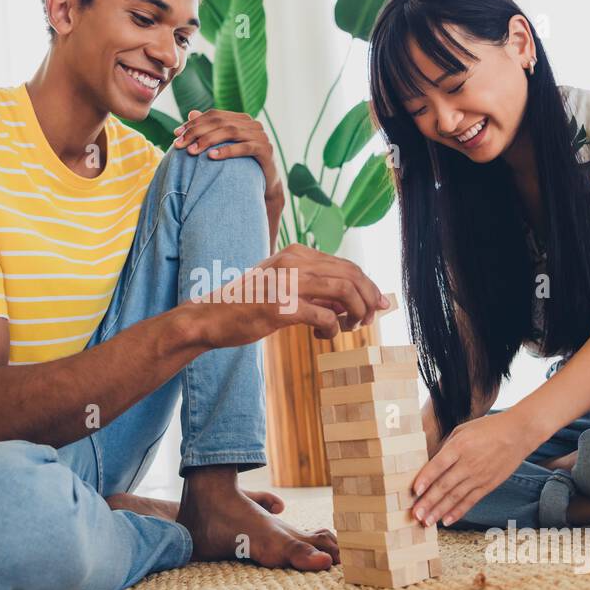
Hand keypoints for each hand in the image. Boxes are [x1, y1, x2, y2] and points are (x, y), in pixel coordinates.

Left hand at [172, 109, 280, 201]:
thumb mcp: (224, 146)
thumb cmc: (242, 164)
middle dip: (197, 132)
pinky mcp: (265, 150)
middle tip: (180, 144)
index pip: (214, 115)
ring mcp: (261, 136)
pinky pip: (244, 148)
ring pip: (230, 132)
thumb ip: (210, 129)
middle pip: (220, 122)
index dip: (194, 123)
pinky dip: (227, 151)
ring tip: (192, 151)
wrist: (266, 184)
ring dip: (208, 140)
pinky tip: (211, 157)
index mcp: (242, 119)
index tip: (176, 134)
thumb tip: (191, 112)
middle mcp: (252, 124)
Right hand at [187, 243, 386, 348]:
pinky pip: (326, 318)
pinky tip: (321, 337)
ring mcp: (288, 282)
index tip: (378, 303)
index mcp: (296, 253)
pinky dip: (332, 331)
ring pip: (345, 292)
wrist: (211, 317)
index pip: (346, 264)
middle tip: (369, 319)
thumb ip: (315, 290)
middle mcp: (294, 261)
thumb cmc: (248, 305)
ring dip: (356, 313)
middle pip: (352, 274)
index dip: (368, 284)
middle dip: (369, 298)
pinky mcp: (282, 307)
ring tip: (349, 328)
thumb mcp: (283, 286)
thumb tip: (350, 303)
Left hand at [410, 410, 537, 525]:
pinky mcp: (488, 485)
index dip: (425, 478)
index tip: (414, 491)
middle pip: (444, 485)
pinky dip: (458, 512)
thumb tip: (429, 464)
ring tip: (427, 522)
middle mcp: (468, 463)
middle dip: (428, 501)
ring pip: (455, 497)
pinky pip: (470, 501)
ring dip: (439, 511)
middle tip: (415, 514)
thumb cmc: (486, 429)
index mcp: (459, 446)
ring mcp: (479, 476)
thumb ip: (446, 447)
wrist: (517, 434)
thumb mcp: (462, 430)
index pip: (438, 465)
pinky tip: (446, 521)